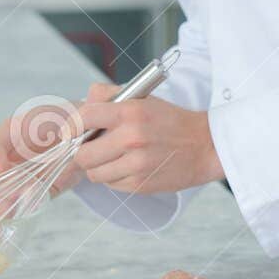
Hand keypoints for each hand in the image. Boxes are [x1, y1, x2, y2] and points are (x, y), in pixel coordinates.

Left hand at [74, 86, 221, 195]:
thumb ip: (110, 94)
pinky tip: (128, 167)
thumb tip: (83, 102)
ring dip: (98, 167)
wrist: (205, 146)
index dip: (72, 126)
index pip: (83, 118)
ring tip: (113, 158)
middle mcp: (131, 138)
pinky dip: (114, 177)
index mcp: (130, 112)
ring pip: (94, 173)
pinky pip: (110, 184)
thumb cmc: (171, 120)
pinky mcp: (140, 184)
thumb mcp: (143, 98)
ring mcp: (136, 164)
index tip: (72, 131)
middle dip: (83, 151)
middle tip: (92, 147)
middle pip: (82, 154)